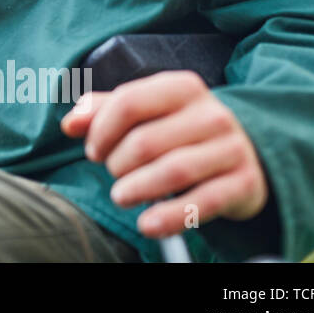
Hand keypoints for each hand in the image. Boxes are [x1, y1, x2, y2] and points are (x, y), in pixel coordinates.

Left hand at [59, 70, 268, 237]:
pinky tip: (148, 225)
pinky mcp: (243, 182)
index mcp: (182, 87)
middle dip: (117, 163)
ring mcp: (231, 148)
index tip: (93, 151)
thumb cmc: (180, 130)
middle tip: (113, 173)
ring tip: (121, 196)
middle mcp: (211, 113)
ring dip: (136, 189)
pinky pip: (203, 202)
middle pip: (145, 141)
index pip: (128, 103)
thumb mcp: (146, 111)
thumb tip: (69, 124)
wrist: (244, 153)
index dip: (101, 130)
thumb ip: (104, 111)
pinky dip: (170, 217)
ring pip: (172, 171)